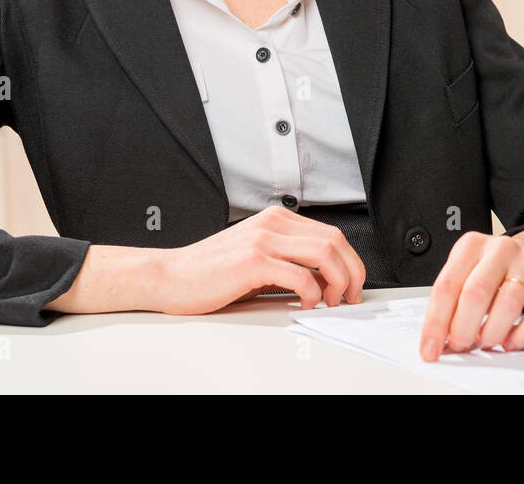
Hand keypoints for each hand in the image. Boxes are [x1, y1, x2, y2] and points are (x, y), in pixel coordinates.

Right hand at [157, 205, 366, 313]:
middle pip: (335, 241)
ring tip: (332, 302)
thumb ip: (289, 258)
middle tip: (350, 297)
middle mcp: (273, 223)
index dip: (350, 262)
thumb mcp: (257, 256)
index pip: (331, 234)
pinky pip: (300, 276)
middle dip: (353, 272)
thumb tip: (326, 279)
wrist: (170, 276)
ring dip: (338, 282)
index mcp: (277, 219)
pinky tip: (307, 304)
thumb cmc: (210, 271)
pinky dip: (313, 294)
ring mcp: (263, 239)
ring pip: (324, 254)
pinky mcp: (253, 261)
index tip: (352, 285)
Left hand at [418, 229, 523, 360]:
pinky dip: (521, 335)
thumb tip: (437, 339)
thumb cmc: (501, 267)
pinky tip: (511, 341)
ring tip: (486, 342)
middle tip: (460, 346)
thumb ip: (455, 299)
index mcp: (472, 246)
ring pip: (507, 304)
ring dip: (492, 333)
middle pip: (475, 294)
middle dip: (463, 329)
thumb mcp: (472, 270)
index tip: (430, 349)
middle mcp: (500, 250)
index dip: (435, 323)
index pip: (446, 286)